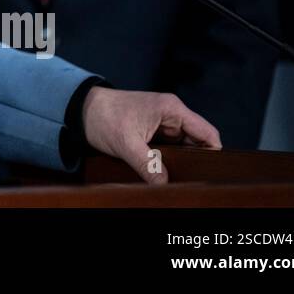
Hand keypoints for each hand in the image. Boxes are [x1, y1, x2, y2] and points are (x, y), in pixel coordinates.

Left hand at [81, 87, 221, 184]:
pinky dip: (170, 160)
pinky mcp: (154, 132)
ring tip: (175, 176)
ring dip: (181, 162)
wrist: (80, 110)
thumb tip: (164, 185)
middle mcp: (172, 114)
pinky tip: (164, 171)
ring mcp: (163, 123)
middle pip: (198, 142)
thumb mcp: (125, 143)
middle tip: (189, 180)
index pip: (207, 133)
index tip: (208, 174)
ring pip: (185, 148)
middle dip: (195, 161)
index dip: (213, 153)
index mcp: (172, 109)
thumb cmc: (103, 116)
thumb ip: (147, 164)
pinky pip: (171, 149)